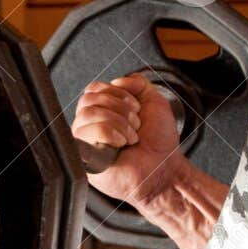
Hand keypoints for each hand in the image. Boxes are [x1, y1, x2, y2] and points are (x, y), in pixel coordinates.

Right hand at [70, 74, 182, 203]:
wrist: (164, 168)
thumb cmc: (158, 141)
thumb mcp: (154, 101)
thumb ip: (138, 83)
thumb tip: (118, 80)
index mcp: (102, 111)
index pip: (93, 89)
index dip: (117, 93)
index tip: (137, 108)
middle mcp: (91, 125)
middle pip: (89, 99)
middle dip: (120, 107)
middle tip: (136, 124)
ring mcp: (85, 141)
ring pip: (88, 113)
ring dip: (118, 122)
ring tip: (131, 137)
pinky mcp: (84, 157)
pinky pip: (86, 132)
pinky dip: (109, 133)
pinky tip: (121, 144)